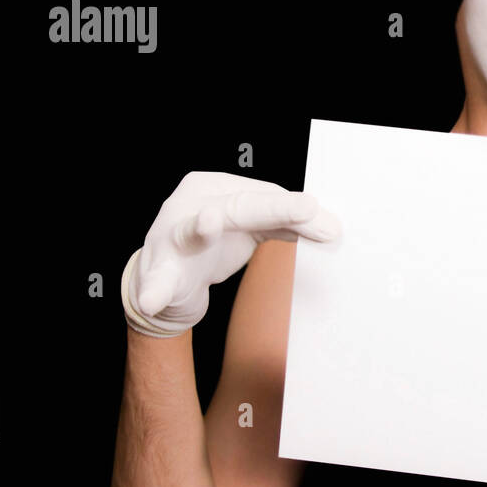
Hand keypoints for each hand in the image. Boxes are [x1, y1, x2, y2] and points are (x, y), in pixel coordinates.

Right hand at [121, 171, 340, 337]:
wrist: (167, 281)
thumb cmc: (214, 244)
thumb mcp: (254, 229)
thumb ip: (288, 225)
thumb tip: (332, 227)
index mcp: (216, 187)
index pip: (262, 194)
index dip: (296, 210)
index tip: (328, 227)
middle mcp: (190, 203)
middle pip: (240, 205)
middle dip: (276, 209)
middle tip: (308, 208)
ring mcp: (170, 236)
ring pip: (193, 231)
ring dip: (201, 227)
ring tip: (209, 223)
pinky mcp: (159, 271)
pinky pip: (158, 282)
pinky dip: (156, 290)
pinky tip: (154, 299)